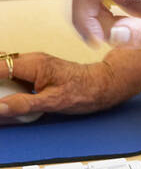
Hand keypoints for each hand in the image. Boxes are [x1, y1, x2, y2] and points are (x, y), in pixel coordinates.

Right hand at [0, 51, 131, 118]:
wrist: (102, 85)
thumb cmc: (84, 91)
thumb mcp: (52, 102)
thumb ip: (24, 104)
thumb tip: (0, 107)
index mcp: (33, 65)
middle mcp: (32, 60)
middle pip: (0, 68)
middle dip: (0, 84)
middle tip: (3, 102)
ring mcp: (34, 65)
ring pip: (6, 71)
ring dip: (4, 85)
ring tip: (7, 100)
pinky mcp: (37, 71)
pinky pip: (16, 76)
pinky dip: (10, 86)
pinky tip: (13, 98)